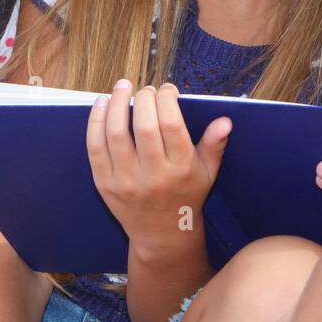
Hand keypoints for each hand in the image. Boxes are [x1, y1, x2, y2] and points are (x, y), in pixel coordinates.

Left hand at [87, 80, 230, 253]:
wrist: (161, 234)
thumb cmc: (186, 196)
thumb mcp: (208, 173)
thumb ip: (214, 145)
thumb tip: (225, 121)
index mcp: (180, 168)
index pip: (171, 124)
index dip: (167, 99)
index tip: (167, 89)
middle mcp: (153, 175)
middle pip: (144, 125)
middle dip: (144, 98)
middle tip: (146, 89)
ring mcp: (126, 180)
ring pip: (116, 133)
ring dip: (116, 103)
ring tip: (122, 87)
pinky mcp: (105, 184)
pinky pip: (95, 147)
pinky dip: (96, 121)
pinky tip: (102, 103)